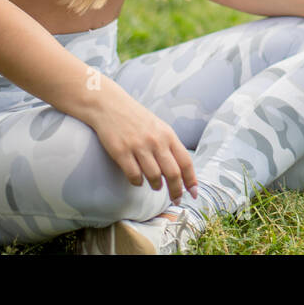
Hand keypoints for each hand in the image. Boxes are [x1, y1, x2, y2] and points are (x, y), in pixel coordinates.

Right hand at [86, 82, 197, 201]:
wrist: (110, 106)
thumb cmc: (136, 119)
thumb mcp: (159, 128)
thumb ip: (169, 146)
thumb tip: (181, 170)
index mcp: (168, 135)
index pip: (186, 161)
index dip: (191, 180)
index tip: (193, 193)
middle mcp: (156, 141)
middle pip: (173, 173)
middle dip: (176, 190)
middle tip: (176, 199)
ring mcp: (139, 147)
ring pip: (154, 177)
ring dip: (156, 186)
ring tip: (155, 186)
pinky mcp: (121, 152)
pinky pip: (134, 176)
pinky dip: (138, 182)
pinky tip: (138, 180)